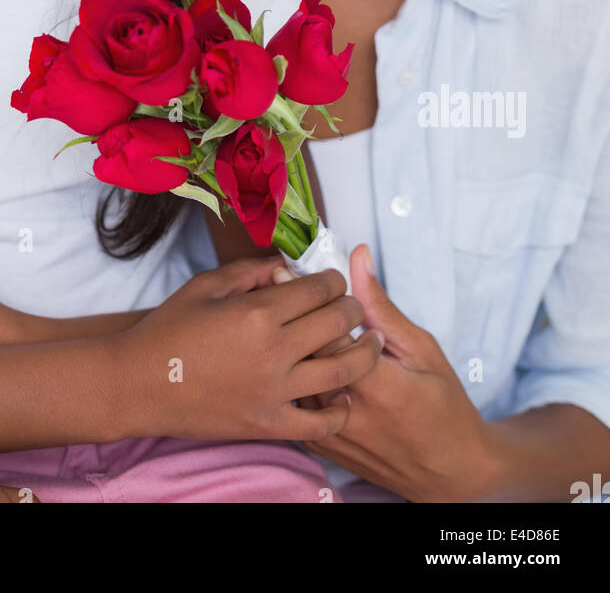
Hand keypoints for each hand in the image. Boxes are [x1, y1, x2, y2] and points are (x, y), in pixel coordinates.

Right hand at [115, 256, 383, 444]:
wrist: (140, 384)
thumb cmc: (169, 329)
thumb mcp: (206, 286)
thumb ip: (251, 271)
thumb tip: (285, 266)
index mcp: (258, 311)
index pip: (317, 289)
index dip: (332, 280)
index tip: (333, 280)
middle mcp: (274, 351)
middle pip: (337, 323)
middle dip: (352, 309)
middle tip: (354, 306)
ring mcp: (274, 392)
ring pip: (342, 371)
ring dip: (364, 354)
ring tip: (373, 344)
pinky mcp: (269, 424)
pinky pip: (320, 423)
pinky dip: (340, 410)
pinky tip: (346, 395)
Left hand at [299, 245, 498, 501]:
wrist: (450, 471)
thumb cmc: (443, 405)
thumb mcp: (420, 349)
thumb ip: (381, 306)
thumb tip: (358, 257)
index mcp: (375, 386)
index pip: (323, 334)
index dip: (304, 301)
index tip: (288, 270)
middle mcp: (346, 413)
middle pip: (300, 355)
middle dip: (288, 317)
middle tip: (278, 284)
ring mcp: (330, 434)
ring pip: (290, 379)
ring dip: (285, 347)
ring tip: (284, 318)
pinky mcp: (321, 445)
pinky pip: (294, 403)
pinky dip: (291, 376)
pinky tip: (296, 356)